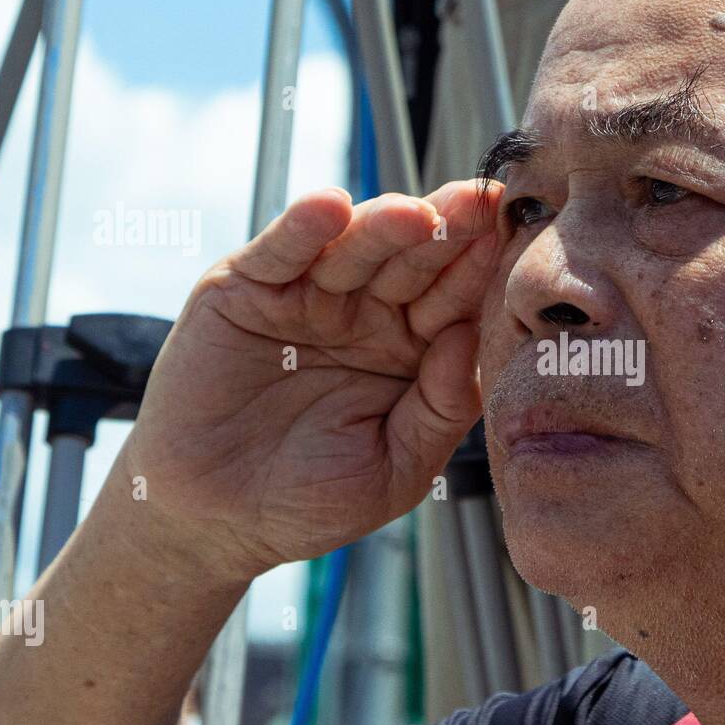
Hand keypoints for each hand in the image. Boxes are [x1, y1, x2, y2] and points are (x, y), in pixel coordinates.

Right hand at [115, 180, 501, 574]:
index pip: (454, 301)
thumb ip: (439, 408)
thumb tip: (471, 337)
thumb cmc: (310, 498)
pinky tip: (330, 208)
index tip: (512, 241)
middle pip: (413, 262)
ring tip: (414, 215)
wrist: (212, 520)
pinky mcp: (245, 289)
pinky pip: (279, 253)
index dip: (480, 273)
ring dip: (384, 227)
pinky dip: (300, 228)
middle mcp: (367, 312)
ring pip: (354, 249)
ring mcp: (308, 296)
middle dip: (447, 232)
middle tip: (479, 204)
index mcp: (413, 349)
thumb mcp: (396, 466)